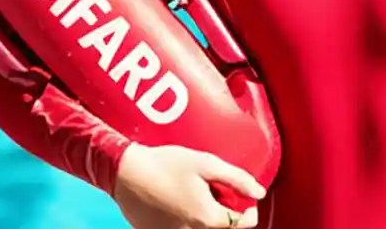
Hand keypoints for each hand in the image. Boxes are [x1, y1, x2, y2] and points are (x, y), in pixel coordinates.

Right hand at [111, 143, 265, 228]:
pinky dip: (186, 221)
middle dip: (227, 215)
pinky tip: (178, 204)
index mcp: (209, 218)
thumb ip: (237, 179)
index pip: (244, 224)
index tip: (243, 196)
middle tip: (218, 195)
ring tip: (197, 198)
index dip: (249, 209)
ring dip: (206, 219)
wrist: (126, 172)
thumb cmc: (166, 164)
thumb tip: (259, 192)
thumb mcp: (206, 163)